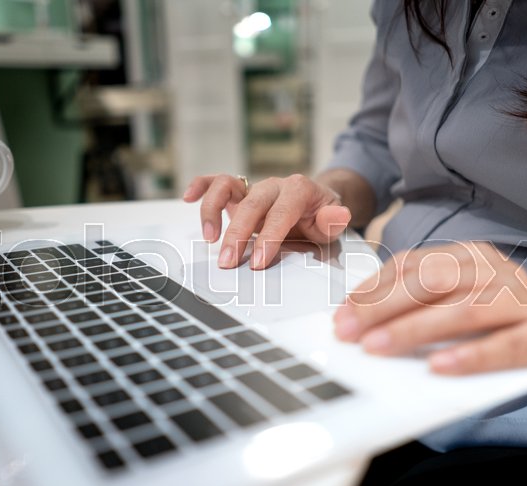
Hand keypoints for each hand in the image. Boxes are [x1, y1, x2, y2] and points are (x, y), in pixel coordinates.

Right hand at [183, 173, 350, 269]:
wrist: (317, 202)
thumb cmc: (321, 216)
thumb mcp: (334, 223)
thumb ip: (333, 220)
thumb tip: (338, 215)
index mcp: (298, 189)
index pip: (280, 213)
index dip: (268, 238)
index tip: (257, 262)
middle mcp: (273, 185)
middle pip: (251, 204)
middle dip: (237, 234)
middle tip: (228, 262)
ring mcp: (253, 187)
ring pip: (227, 186)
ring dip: (213, 210)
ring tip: (209, 238)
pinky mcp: (239, 192)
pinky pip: (216, 181)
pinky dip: (201, 186)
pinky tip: (188, 198)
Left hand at [333, 241, 526, 390]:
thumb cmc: (510, 320)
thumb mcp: (465, 301)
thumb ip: (426, 306)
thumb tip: (366, 324)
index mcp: (471, 256)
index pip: (413, 264)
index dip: (373, 288)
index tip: (342, 313)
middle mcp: (496, 271)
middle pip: (432, 281)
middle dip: (382, 306)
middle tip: (348, 332)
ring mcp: (524, 300)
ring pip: (462, 310)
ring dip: (414, 330)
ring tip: (378, 348)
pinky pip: (504, 345)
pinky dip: (469, 356)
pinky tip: (439, 368)